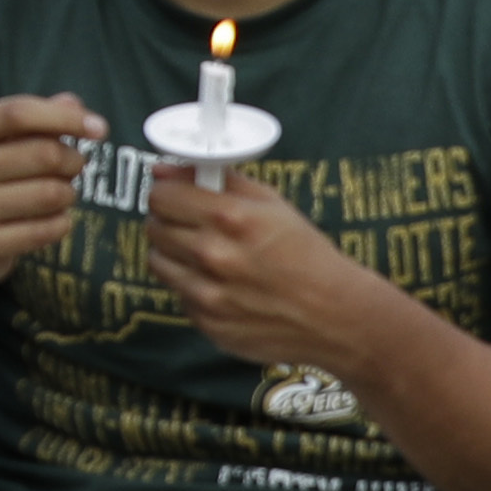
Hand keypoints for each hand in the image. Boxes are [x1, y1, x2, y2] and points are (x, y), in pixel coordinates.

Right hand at [0, 95, 100, 281]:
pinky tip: (48, 220)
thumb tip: (74, 104)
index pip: (18, 113)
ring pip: (52, 194)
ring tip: (58, 194)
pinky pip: (48, 229)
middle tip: (74, 167)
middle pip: (44, 153)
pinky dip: (61, 223)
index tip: (100, 129)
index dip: (66, 118)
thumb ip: (36, 119)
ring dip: (68, 194)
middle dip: (73, 160)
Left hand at [137, 165, 383, 368]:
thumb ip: (216, 179)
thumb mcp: (270, 203)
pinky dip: (192, 286)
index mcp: (230, 218)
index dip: (165, 192)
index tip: (173, 194)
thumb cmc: (305, 254)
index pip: (161, 195)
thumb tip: (162, 167)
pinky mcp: (208, 323)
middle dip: (168, 220)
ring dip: (173, 254)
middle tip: (190, 223)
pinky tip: (222, 284)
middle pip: (154, 227)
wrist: (335, 315)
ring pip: (157, 261)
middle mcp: (214, 256)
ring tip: (205, 254)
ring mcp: (209, 294)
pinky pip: (179, 295)